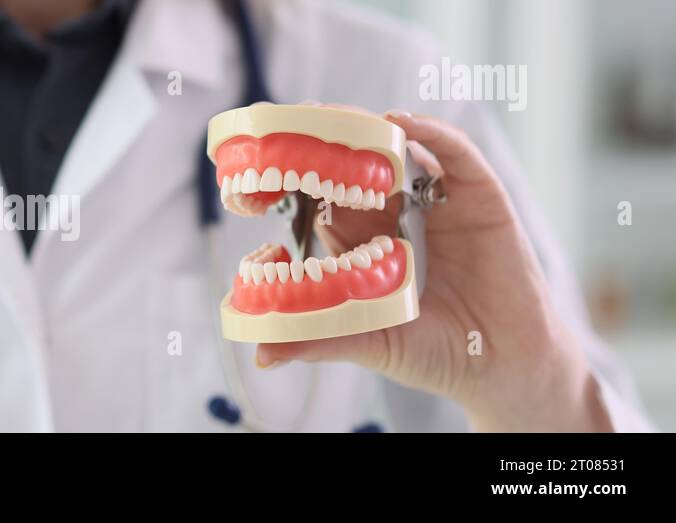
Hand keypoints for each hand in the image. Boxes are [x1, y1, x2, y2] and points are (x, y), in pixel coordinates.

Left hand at [256, 105, 611, 431]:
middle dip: (328, 147)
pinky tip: (401, 122)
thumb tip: (261, 355)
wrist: (509, 369)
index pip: (329, 205)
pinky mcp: (482, 199)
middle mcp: (403, 221)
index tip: (264, 172)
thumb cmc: (441, 357)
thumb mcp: (373, 344)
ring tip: (336, 116)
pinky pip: (455, 156)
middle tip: (292, 123)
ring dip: (371, 132)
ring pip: (403, 154)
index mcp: (371, 248)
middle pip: (361, 171)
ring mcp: (442, 206)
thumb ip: (321, 340)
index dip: (300, 186)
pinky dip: (430, 134)